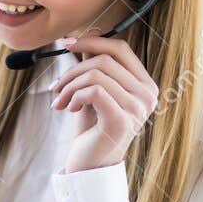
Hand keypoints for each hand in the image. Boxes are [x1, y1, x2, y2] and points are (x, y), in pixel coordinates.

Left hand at [50, 33, 158, 173]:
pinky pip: (93, 91)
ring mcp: (137, 108)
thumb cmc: (91, 129)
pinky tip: (68, 109)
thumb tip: (85, 36)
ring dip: (69, 86)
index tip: (65, 44)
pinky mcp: (121, 120)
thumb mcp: (92, 92)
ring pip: (96, 74)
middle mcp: (147, 95)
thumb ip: (93, 67)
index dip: (92, 41)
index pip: (121, 49)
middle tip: (54, 87)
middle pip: (105, 60)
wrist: (89, 165)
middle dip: (72, 70)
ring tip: (58, 101)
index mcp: (144, 85)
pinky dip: (74, 97)